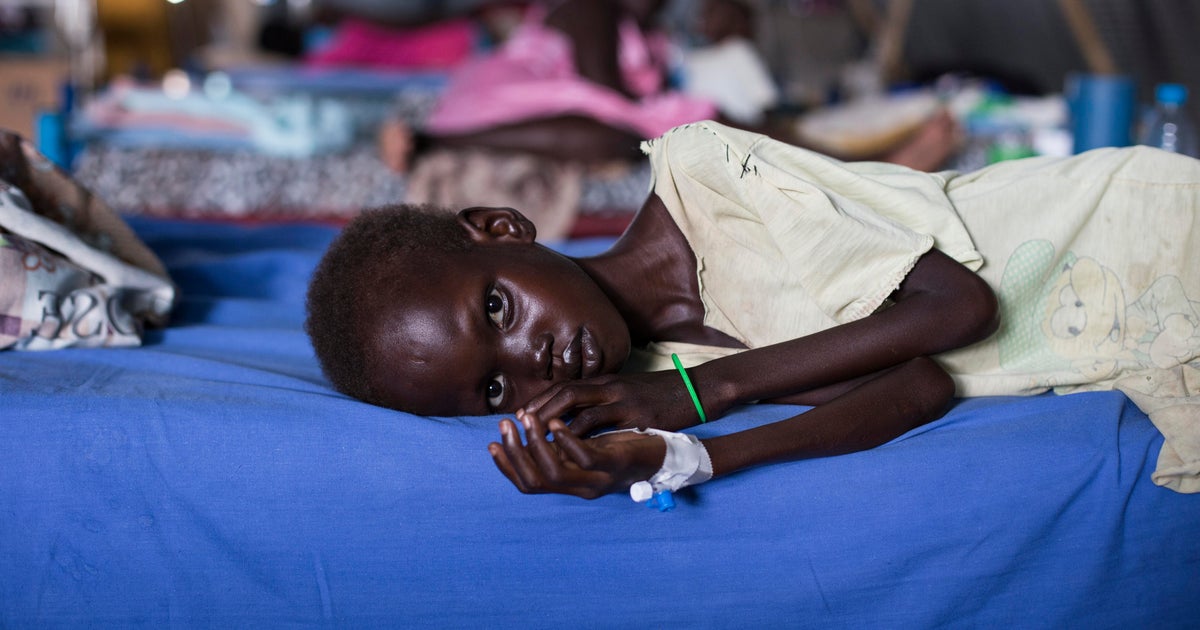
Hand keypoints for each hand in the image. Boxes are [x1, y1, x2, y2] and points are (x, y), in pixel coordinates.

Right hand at [488, 410, 665, 498]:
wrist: (667, 455)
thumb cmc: (627, 447)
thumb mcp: (590, 448)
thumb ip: (564, 448)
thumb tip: (533, 434)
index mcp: (573, 484)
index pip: (530, 484)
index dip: (508, 467)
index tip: (491, 445)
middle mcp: (582, 487)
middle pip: (536, 481)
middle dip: (514, 454)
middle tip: (503, 428)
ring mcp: (598, 478)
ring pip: (555, 472)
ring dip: (535, 445)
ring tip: (525, 421)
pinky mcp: (615, 464)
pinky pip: (584, 458)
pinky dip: (565, 440)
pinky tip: (555, 422)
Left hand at [521, 370, 709, 435]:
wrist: (696, 389)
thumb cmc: (660, 393)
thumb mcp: (628, 389)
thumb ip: (604, 398)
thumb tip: (578, 412)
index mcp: (607, 380)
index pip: (565, 386)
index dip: (541, 400)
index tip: (520, 414)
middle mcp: (611, 387)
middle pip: (567, 393)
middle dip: (541, 410)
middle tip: (520, 426)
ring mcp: (625, 401)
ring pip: (582, 410)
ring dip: (557, 427)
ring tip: (538, 442)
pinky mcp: (639, 416)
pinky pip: (606, 429)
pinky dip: (585, 438)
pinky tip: (571, 451)